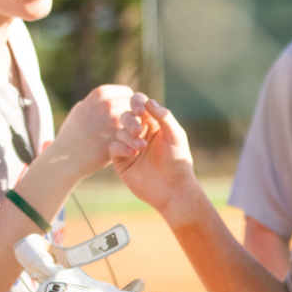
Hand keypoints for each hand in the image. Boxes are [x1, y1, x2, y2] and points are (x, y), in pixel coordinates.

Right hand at [48, 84, 134, 179]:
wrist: (64, 157)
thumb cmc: (72, 135)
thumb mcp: (80, 110)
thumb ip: (96, 103)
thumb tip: (108, 99)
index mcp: (100, 93)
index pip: (128, 94)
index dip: (130, 104)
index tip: (130, 113)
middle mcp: (108, 103)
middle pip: (135, 106)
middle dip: (136, 117)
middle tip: (137, 127)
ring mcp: (113, 120)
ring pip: (137, 122)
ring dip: (138, 130)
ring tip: (138, 138)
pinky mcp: (116, 138)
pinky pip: (133, 139)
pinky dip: (134, 144)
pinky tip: (133, 150)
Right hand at [110, 93, 196, 218]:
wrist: (173, 189)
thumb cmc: (178, 161)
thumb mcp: (175, 135)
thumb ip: (164, 117)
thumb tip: (148, 101)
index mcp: (153, 123)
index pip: (140, 105)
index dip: (136, 102)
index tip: (140, 110)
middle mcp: (140, 132)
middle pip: (126, 116)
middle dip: (130, 121)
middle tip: (138, 131)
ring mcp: (129, 146)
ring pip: (119, 131)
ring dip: (128, 137)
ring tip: (141, 148)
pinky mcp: (121, 160)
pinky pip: (113, 147)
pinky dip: (121, 148)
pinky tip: (133, 154)